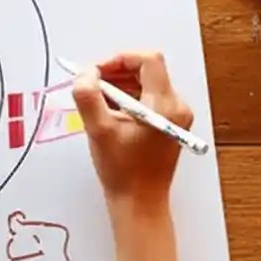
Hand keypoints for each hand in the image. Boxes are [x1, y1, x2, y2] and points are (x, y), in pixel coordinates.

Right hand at [72, 52, 193, 211]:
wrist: (139, 201)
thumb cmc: (124, 172)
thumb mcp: (99, 131)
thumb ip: (88, 97)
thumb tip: (84, 74)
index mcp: (164, 106)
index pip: (147, 60)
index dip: (118, 59)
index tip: (96, 71)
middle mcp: (176, 107)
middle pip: (146, 70)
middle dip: (115, 73)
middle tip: (91, 85)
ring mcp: (174, 115)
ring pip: (145, 83)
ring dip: (119, 86)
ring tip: (98, 103)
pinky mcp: (168, 123)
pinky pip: (147, 98)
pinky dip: (126, 99)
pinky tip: (109, 114)